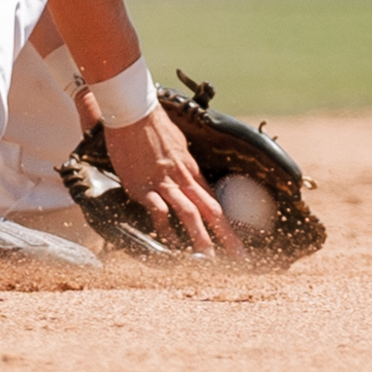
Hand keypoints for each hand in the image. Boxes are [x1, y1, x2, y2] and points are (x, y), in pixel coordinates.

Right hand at [103, 106, 245, 257]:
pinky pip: (159, 210)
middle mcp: (183, 178)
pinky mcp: (144, 186)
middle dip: (226, 236)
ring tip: (209, 258)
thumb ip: (184, 163)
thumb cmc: (153, 125)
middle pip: (211, 210)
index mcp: (191, 170)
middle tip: (238, 257)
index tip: (238, 241)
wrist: (133, 113)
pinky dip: (166, 228)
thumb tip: (190, 174)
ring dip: (201, 237)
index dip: (228, 223)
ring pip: (190, 213)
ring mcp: (165, 183)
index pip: (215, 201)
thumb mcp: (178, 144)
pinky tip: (170, 243)